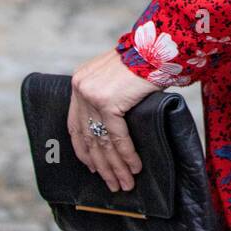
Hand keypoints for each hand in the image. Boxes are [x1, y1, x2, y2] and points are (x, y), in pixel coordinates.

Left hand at [68, 48, 161, 193]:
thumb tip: (110, 126)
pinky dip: (127, 155)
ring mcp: (92, 96)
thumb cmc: (143, 61)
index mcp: (80, 82)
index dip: (84, 150)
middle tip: (112, 184)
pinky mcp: (108, 102)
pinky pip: (117, 137)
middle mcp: (81, 88)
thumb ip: (106, 95)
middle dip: (102, 165)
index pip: (75, 125)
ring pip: (102, 141)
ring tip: (124, 184)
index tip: (93, 167)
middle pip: (88, 137)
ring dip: (115, 166)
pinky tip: (134, 167)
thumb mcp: (115, 76)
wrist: (156, 46)